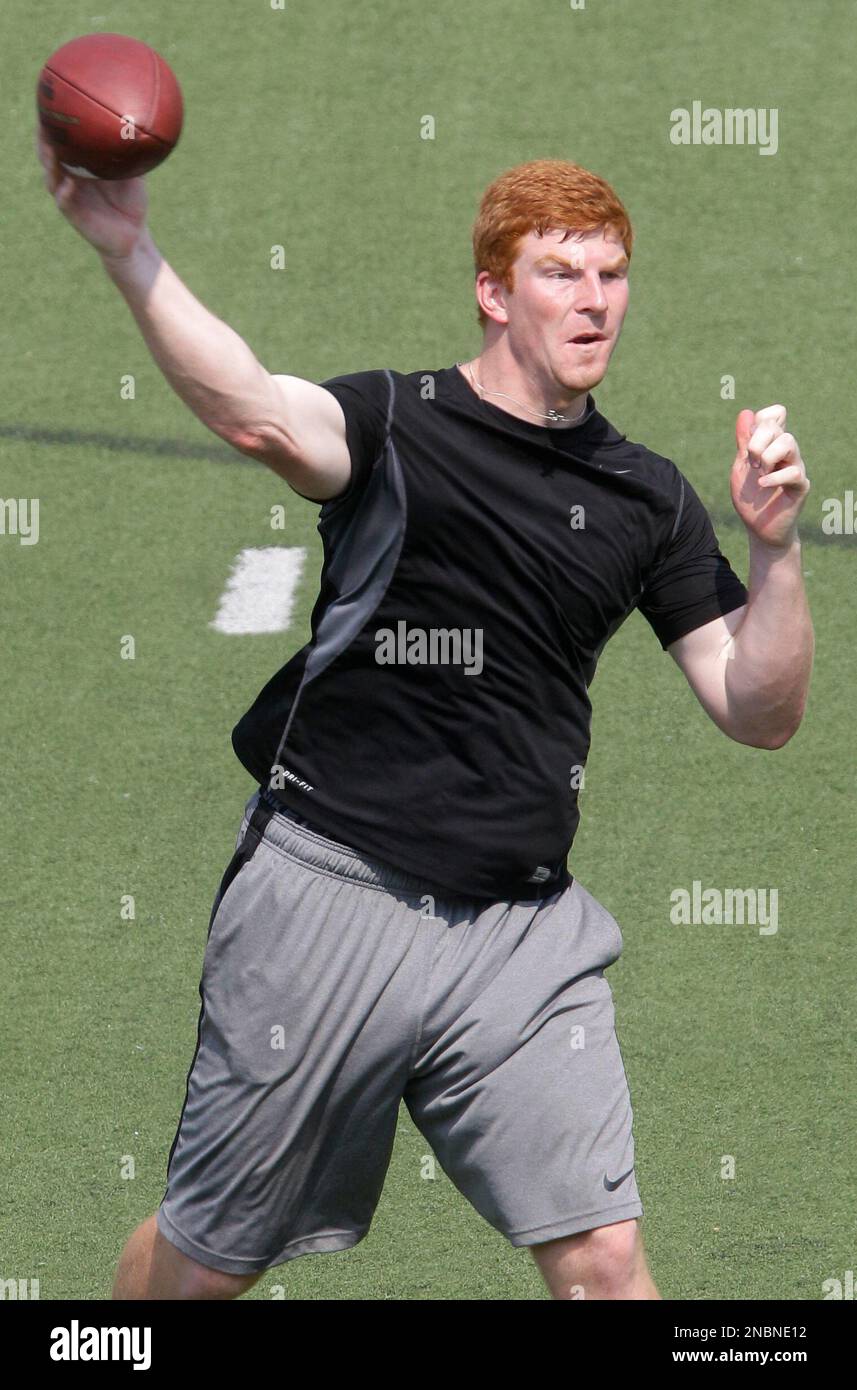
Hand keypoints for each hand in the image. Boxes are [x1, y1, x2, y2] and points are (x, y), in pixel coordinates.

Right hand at [36, 125, 148, 261]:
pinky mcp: (74, 214)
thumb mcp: (134, 174)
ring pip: (51, 177)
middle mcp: (69, 178)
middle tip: (45, 123)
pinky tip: (68, 184)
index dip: (53, 127)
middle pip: (48, 156)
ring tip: (50, 148)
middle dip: (44, 140)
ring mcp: (69, 196)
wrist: (134, 236)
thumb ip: (134, 154)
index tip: (51, 106)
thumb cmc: (131, 202)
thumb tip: (145, 127)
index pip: (61, 143)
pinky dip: (64, 193)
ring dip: (49, 163)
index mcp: (80, 166)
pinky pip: (64, 202)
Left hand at [730, 405, 809, 548]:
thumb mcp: (741, 467)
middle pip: (776, 426)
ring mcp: (795, 466)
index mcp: (771, 444)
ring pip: (789, 442)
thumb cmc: (750, 497)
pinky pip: (793, 472)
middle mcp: (786, 452)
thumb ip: (744, 442)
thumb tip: (746, 413)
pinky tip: (762, 486)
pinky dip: (774, 478)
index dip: (761, 420)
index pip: (776, 414)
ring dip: (767, 456)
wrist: (759, 528)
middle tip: (751, 464)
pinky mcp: (800, 486)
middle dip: (756, 443)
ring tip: (759, 474)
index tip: (748, 443)